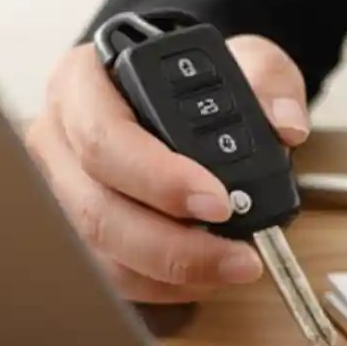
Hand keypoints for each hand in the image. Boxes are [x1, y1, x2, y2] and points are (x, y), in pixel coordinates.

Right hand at [25, 34, 311, 302]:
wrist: (180, 98)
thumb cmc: (199, 82)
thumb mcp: (243, 60)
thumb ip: (268, 82)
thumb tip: (287, 125)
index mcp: (85, 83)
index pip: (105, 137)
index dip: (159, 178)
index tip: (219, 202)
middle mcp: (59, 138)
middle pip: (96, 208)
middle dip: (172, 245)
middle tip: (238, 256)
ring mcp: (62, 190)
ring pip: (99, 251)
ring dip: (170, 273)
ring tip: (233, 268)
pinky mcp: (78, 232)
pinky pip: (109, 274)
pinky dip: (160, 286)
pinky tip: (204, 278)